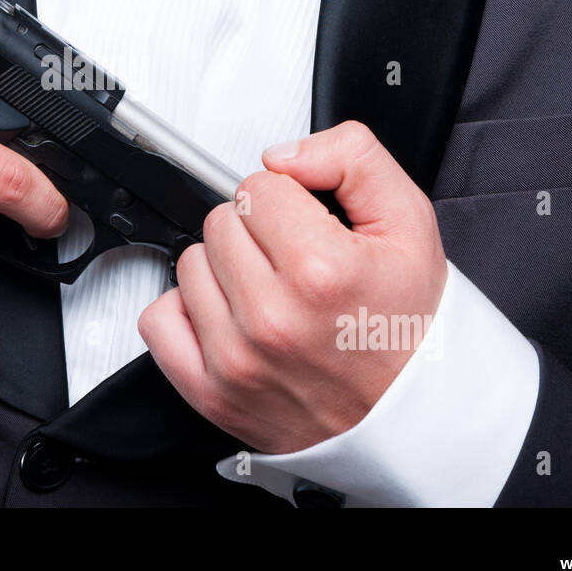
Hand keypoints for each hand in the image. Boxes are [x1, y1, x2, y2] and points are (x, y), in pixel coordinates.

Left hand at [139, 121, 446, 453]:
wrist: (412, 414)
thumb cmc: (408, 327)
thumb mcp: (410, 222)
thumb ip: (353, 159)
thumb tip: (283, 156)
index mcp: (320, 272)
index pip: (258, 187)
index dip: (289, 200)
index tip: (310, 227)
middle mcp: (272, 319)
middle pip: (221, 222)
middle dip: (257, 233)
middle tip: (296, 264)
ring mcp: (236, 361)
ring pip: (190, 265)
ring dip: (225, 271)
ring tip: (272, 294)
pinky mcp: (212, 393)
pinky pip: (159, 320)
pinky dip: (188, 313)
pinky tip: (232, 318)